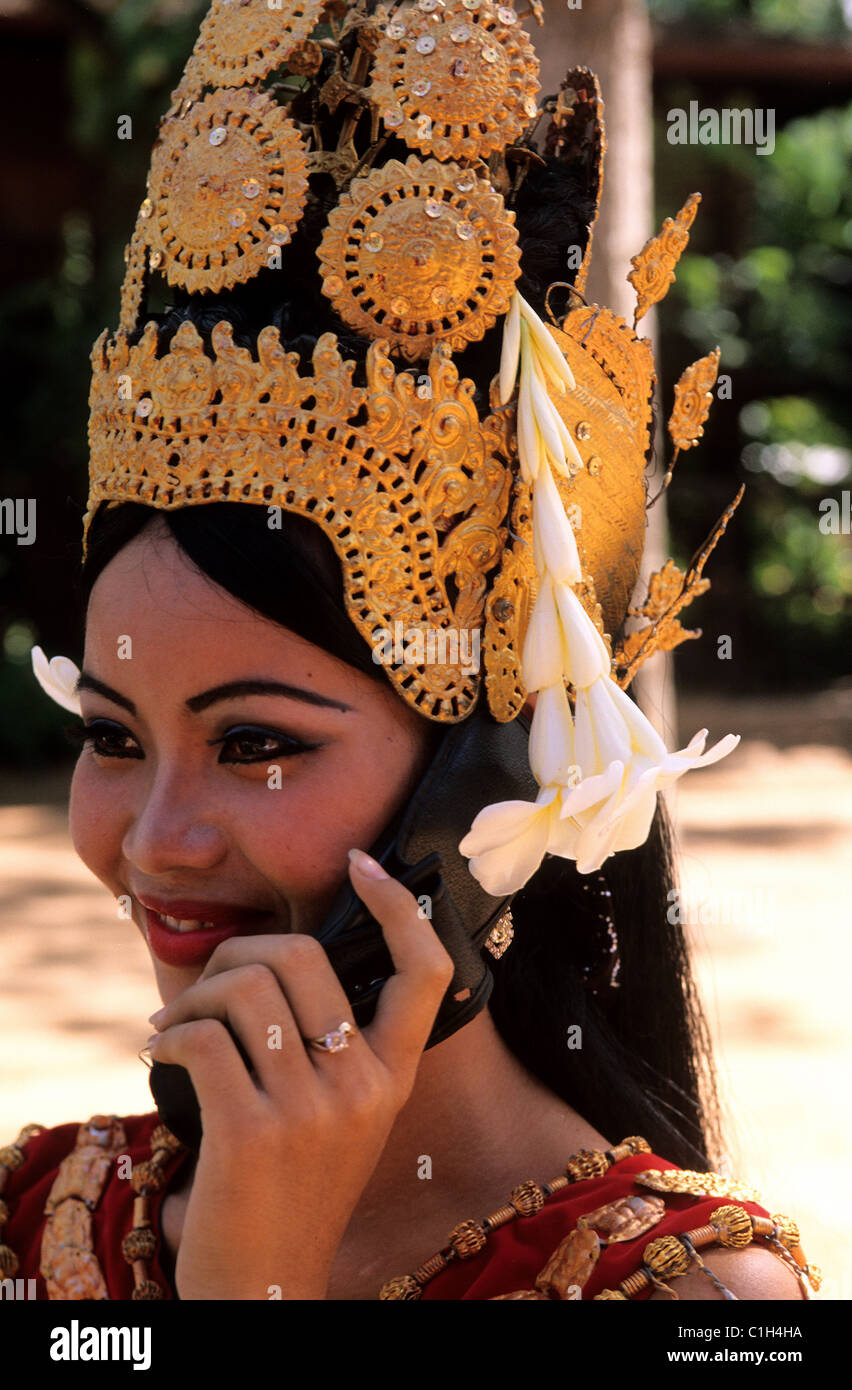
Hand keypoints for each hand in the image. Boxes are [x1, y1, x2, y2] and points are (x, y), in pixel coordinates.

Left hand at [146, 849, 453, 1299]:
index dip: (399, 906)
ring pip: (244, 990)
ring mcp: (313, 1112)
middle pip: (303, 957)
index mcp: (392, 1078)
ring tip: (170, 1028)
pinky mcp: (254, 1134)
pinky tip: (158, 1055)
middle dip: (238, 952)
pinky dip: (166, 1037)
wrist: (265, 1286)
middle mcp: (364, 1087)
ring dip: (191, 998)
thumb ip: (326, 1046)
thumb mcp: (338, 1119)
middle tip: (204, 986)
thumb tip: (266, 961)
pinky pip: (201, 1040)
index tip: (362, 865)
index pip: (426, 971)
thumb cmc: (290, 1191)